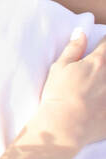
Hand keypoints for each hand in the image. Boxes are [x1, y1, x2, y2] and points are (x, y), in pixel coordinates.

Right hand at [33, 28, 105, 149]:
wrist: (64, 126)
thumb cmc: (58, 95)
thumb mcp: (59, 68)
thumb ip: (73, 49)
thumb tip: (81, 32)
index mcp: (98, 62)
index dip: (105, 41)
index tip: (103, 44)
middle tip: (99, 65)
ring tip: (99, 83)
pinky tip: (103, 97)